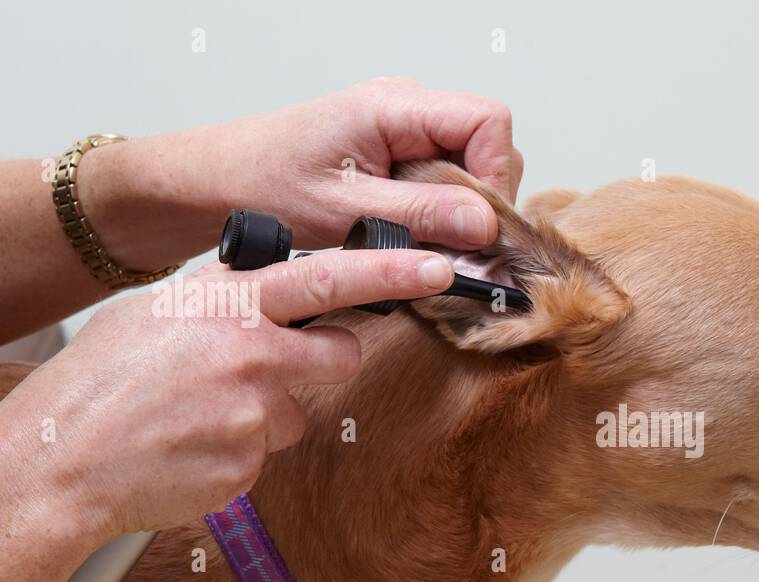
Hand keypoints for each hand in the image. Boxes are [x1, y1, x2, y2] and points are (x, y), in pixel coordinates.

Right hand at [0, 247, 453, 541]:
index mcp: (228, 304)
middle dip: (323, 359)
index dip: (390, 271)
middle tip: (265, 368)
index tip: (437, 267)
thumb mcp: (159, 312)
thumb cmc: (101, 383)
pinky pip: (268, 453)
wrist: (60, 458)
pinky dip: (239, 451)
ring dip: (264, 414)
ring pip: (297, 410)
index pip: (328, 277)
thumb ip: (229, 301)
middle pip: (339, 352)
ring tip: (200, 414)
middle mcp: (250, 352)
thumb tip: (276, 293)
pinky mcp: (252, 463)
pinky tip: (193, 445)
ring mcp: (254, 411)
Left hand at [79, 78, 521, 272]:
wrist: (211, 185)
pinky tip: (413, 239)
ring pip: (469, 169)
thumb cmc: (260, 186)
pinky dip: (439, 217)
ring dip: (458, 214)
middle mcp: (406, 110)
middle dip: (481, 201)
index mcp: (394, 106)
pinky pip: (443, 182)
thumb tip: (485, 224)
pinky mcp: (396, 158)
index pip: (488, 121)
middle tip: (456, 248)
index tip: (481, 228)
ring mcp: (404, 133)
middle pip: (487, 146)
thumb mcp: (343, 211)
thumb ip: (419, 214)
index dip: (496, 176)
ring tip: (426, 245)